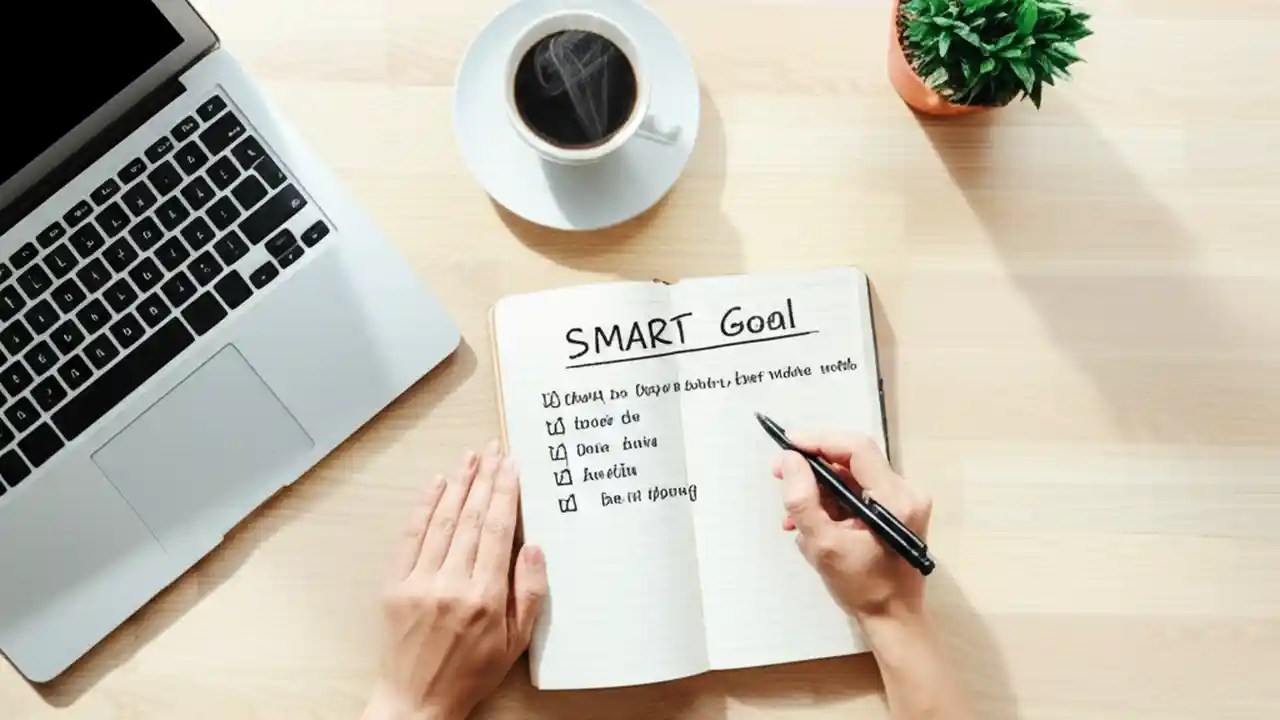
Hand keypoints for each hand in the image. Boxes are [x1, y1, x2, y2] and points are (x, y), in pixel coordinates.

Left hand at [363, 443, 547, 719]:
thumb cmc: (471, 673)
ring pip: (442, 521)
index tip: (512, 467)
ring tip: (471, 457)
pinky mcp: (394, 586)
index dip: (505, 493)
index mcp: (486, 597)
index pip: (498, 531)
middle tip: (494, 450)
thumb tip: (535, 547)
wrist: (417, 700)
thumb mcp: (516, 642)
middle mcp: (451, 584)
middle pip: (472, 518)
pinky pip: (410, 537)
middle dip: (485, 479)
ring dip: (458, 484)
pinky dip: (424, 507)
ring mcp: (419, 583)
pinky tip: (437, 484)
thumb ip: (529, 593)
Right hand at [772, 434, 931, 621]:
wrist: (894, 618)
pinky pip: (858, 492)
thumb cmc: (862, 588)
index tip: (788, 445)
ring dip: (819, 488)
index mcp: (895, 499)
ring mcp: (903, 502)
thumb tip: (789, 460)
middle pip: (854, 460)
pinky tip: (811, 521)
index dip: (820, 440)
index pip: (857, 449)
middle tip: (781, 475)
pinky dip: (832, 501)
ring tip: (793, 513)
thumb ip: (803, 500)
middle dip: (814, 466)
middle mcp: (906, 493)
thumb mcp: (823, 546)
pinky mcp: (896, 511)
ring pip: (853, 476)